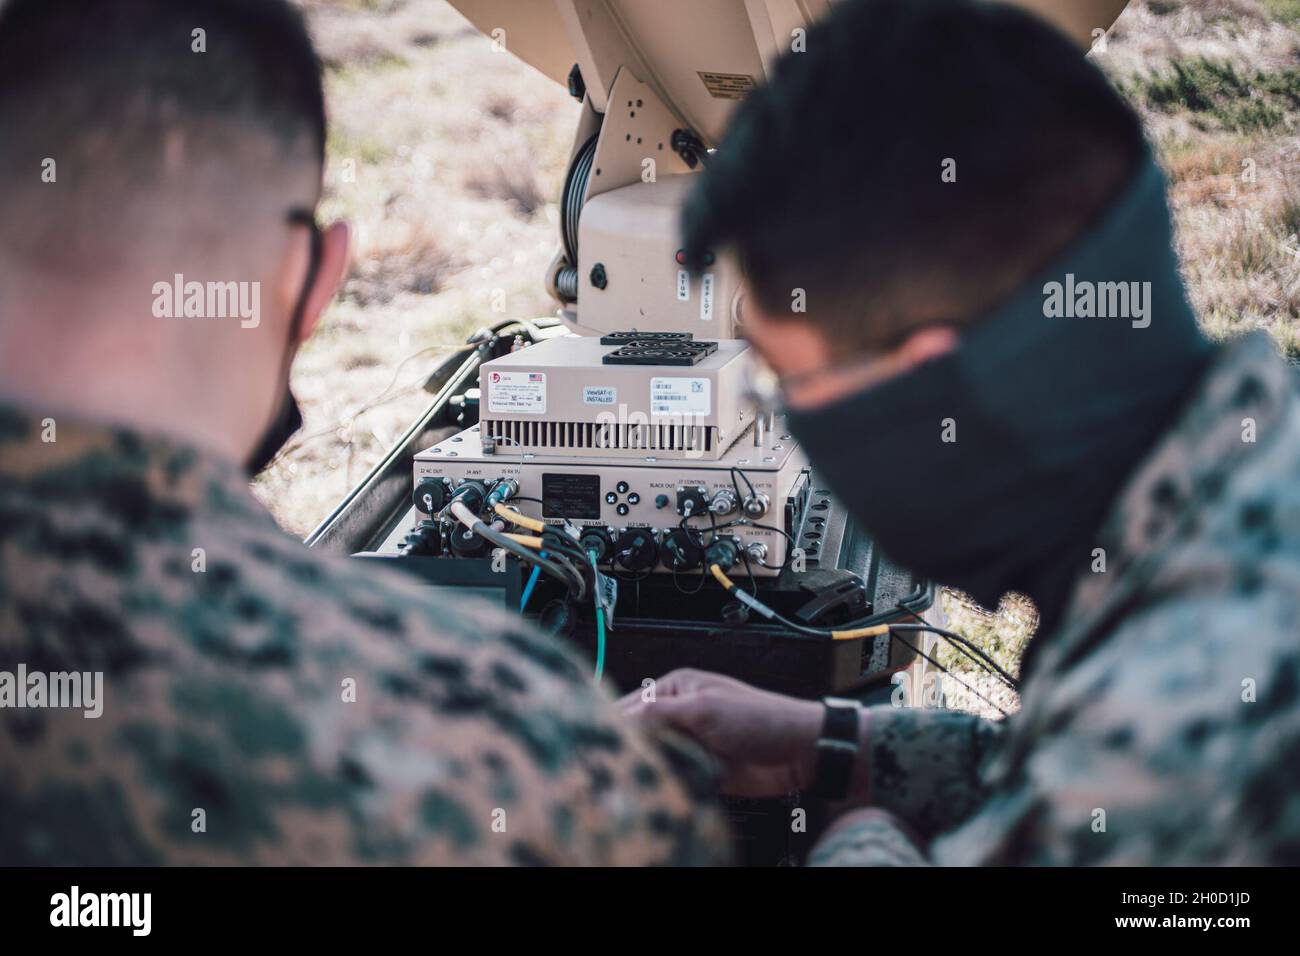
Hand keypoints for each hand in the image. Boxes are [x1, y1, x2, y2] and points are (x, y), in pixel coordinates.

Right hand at [620, 669, 823, 797]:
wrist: (798, 751)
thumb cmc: (760, 718)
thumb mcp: (705, 709)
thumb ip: (660, 714)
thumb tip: (620, 718)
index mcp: (676, 689)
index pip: (632, 704)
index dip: (616, 722)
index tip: (601, 740)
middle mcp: (679, 714)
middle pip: (639, 733)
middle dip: (630, 748)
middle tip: (614, 764)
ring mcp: (689, 742)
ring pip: (654, 757)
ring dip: (648, 767)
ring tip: (636, 778)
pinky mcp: (699, 768)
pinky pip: (673, 776)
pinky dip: (667, 782)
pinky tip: (660, 787)